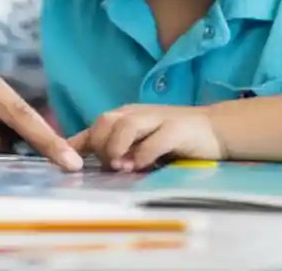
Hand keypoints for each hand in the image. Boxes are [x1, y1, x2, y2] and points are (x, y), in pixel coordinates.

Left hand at [68, 104, 224, 170]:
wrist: (215, 129)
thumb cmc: (174, 139)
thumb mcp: (141, 144)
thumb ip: (119, 152)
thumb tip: (88, 168)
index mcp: (125, 117)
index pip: (94, 128)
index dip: (76, 145)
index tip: (65, 164)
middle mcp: (137, 114)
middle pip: (105, 121)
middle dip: (98, 144)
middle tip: (105, 166)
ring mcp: (158, 119)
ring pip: (125, 125)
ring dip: (116, 147)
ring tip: (118, 166)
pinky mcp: (177, 129)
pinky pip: (155, 139)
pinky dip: (144, 154)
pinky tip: (141, 166)